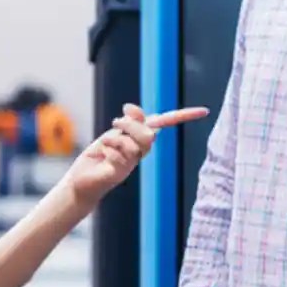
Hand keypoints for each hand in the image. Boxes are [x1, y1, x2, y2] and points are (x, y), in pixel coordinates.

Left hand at [65, 103, 208, 205]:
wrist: (82, 180)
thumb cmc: (100, 155)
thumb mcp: (115, 131)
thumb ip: (128, 120)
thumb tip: (132, 107)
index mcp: (142, 138)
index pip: (166, 123)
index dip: (184, 116)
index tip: (204, 111)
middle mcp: (141, 152)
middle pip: (149, 134)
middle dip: (132, 123)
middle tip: (115, 122)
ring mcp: (132, 164)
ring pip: (136, 144)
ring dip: (117, 136)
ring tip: (105, 141)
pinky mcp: (121, 173)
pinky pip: (121, 155)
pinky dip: (109, 148)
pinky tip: (103, 154)